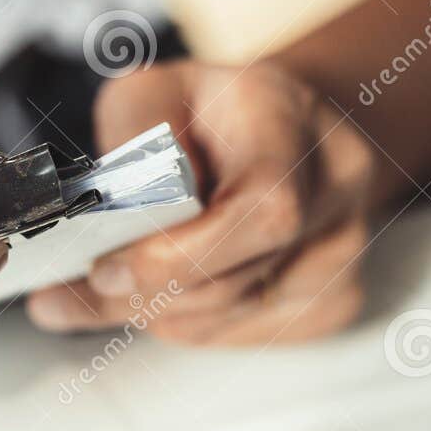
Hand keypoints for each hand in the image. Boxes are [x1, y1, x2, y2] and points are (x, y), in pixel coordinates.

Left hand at [26, 59, 373, 344]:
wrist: (281, 125)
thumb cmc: (206, 111)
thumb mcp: (149, 96)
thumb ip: (125, 148)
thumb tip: (100, 227)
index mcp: (288, 115)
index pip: (263, 208)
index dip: (180, 256)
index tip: (107, 267)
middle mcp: (334, 180)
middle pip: (243, 277)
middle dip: (151, 292)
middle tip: (86, 287)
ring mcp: (344, 243)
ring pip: (236, 315)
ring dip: (160, 312)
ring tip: (111, 288)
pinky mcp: (337, 294)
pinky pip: (247, 334)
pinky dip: (191, 323)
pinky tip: (166, 292)